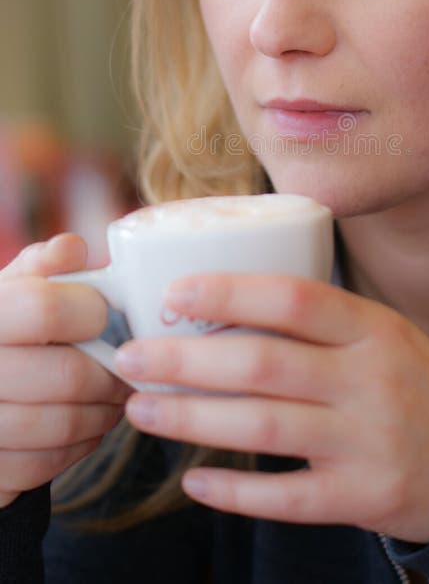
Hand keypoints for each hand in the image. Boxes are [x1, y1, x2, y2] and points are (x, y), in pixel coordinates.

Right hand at [0, 235, 130, 508]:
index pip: (44, 309)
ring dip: (103, 411)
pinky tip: (86, 425)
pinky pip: (45, 465)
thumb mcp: (10, 290)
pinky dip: (77, 445)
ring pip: (62, 424)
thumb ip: (42, 268)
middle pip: (66, 374)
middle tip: (131, 366)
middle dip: (112, 372)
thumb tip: (73, 247)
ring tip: (115, 395)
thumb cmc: (2, 331)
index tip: (107, 316)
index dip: (91, 312)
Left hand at [116, 273, 428, 542]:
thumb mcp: (387, 336)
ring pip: (263, 428)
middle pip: (262, 364)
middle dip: (184, 361)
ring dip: (192, 418)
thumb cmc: (424, 388)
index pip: (293, 298)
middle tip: (130, 358)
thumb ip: (322, 325)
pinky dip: (234, 491)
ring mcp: (368, 443)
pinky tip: (194, 481)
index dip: (228, 293)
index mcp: (375, 329)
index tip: (174, 293)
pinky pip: (287, 498)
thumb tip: (227, 310)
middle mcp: (371, 381)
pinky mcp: (366, 498)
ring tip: (141, 410)